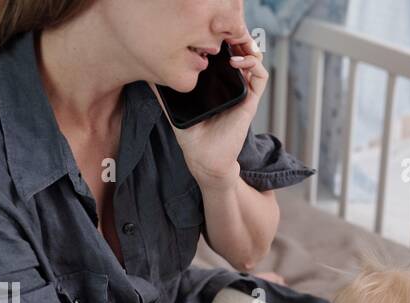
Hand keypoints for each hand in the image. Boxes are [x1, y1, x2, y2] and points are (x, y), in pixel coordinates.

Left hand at [159, 33, 267, 184]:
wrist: (205, 159)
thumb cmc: (192, 136)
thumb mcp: (174, 107)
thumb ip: (164, 93)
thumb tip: (149, 77)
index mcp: (216, 85)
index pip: (224, 56)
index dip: (222, 43)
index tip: (208, 37)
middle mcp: (231, 86)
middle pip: (241, 53)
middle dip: (236, 40)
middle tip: (224, 36)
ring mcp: (242, 93)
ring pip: (254, 61)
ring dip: (247, 48)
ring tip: (232, 47)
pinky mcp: (249, 102)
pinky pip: (260, 77)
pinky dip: (253, 64)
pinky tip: (236, 62)